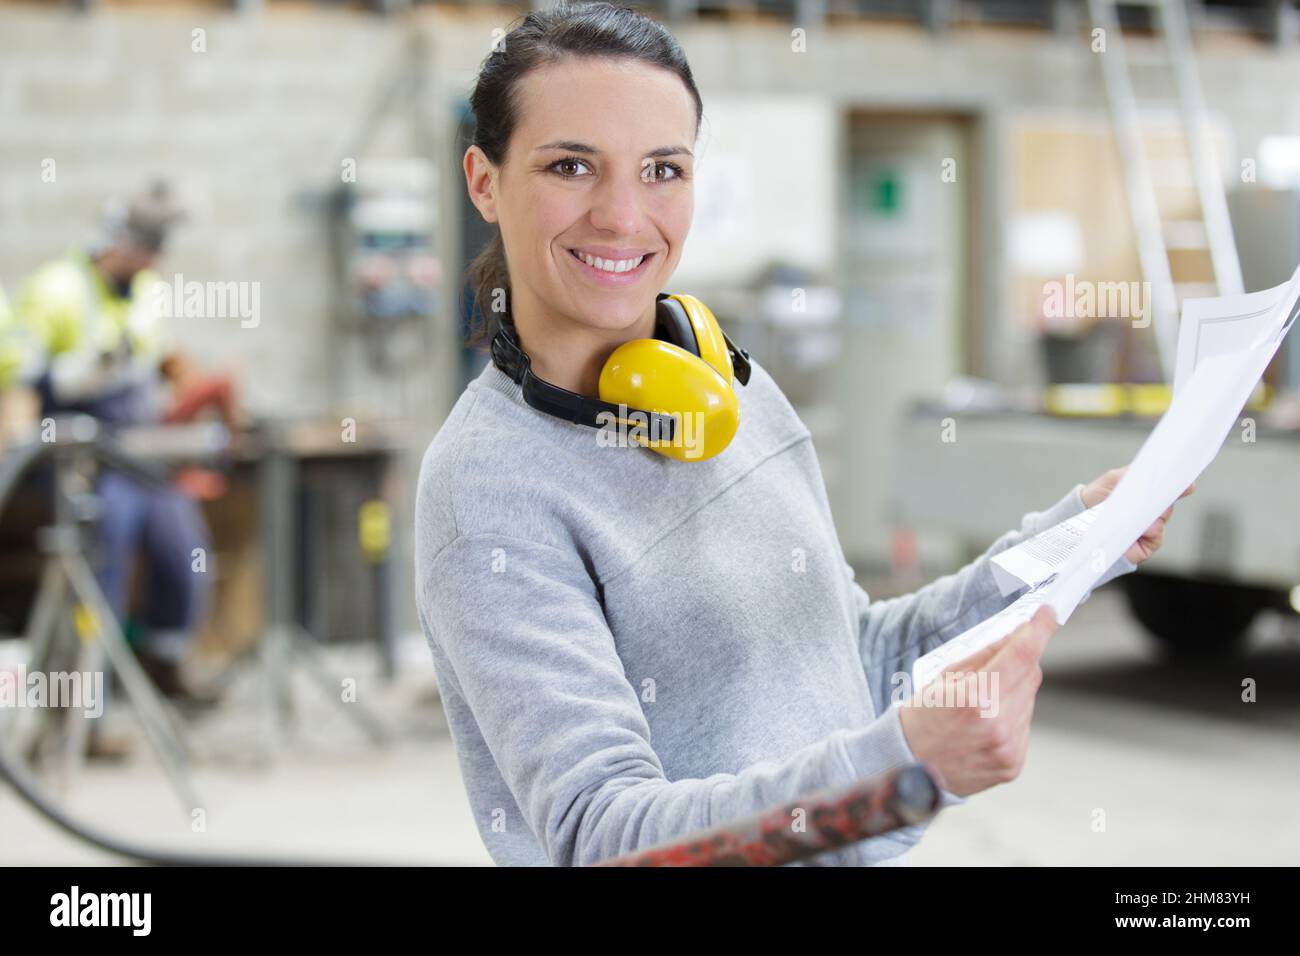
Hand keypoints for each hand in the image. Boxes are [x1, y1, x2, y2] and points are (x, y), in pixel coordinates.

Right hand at [898, 606, 1057, 796]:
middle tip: (998, 663)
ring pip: (1028, 701)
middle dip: (1020, 662)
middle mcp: (997, 725)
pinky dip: (1010, 719)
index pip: (1021, 655)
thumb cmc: (920, 719)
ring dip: (1012, 693)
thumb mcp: (942, 678)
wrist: (908, 767)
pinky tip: (984, 727)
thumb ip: (983, 657)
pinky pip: (1023, 727)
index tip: (1048, 615)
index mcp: (975, 698)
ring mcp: (1007, 748)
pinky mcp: (1012, 764)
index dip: (1039, 630)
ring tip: (979, 707)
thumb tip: (1014, 636)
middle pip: (1030, 675)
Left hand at [1079, 466, 1194, 563]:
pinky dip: (1153, 530)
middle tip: (1163, 495)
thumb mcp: (1113, 479)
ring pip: (1163, 519)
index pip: (1169, 489)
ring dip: (1157, 514)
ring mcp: (1148, 528)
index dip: (1180, 486)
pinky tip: (1146, 527)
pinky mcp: (1145, 545)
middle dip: (1167, 498)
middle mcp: (1150, 511)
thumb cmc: (1096, 498)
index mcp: (1146, 494)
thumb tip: (1156, 472)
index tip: (1188, 483)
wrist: (1077, 521)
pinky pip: (1157, 537)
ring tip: (1146, 511)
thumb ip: (1133, 474)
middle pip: (1168, 504)